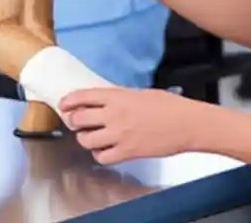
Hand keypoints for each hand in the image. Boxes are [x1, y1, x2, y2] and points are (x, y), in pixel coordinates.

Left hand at [61, 87, 200, 163]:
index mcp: (117, 96)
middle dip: (74, 121)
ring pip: (86, 140)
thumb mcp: (140, 93)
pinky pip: (102, 156)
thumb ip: (119, 97)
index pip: (82, 97)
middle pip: (79, 119)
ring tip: (90, 137)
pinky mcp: (127, 152)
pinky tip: (105, 150)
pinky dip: (100, 154)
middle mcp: (114, 115)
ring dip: (85, 139)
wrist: (187, 123)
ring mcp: (119, 135)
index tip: (64, 104)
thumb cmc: (169, 106)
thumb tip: (104, 101)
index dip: (68, 101)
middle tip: (76, 122)